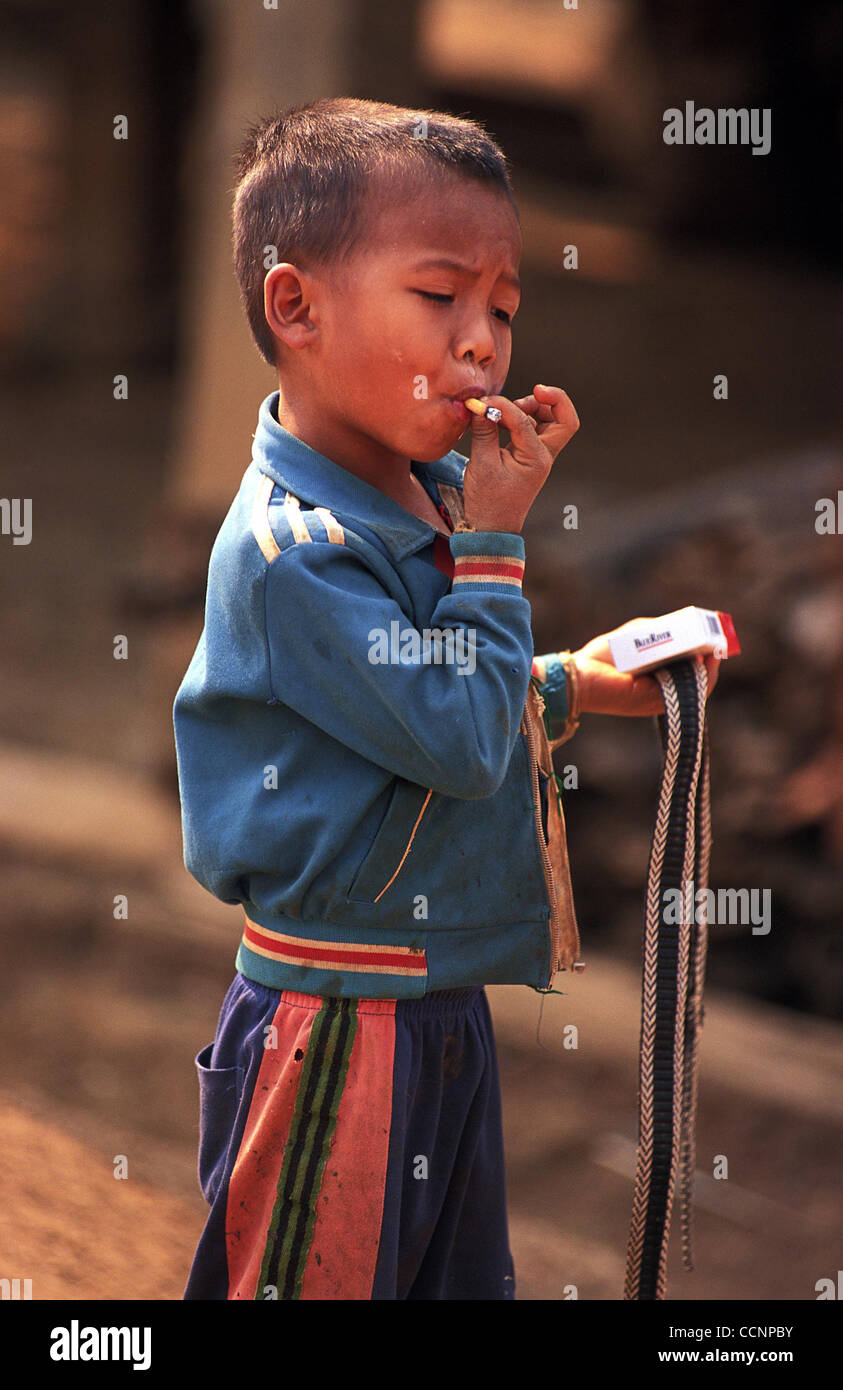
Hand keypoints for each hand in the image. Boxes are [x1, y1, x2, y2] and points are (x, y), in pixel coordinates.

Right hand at [462, 384, 578, 532]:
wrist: (491, 528)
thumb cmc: (487, 501)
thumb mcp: (481, 464)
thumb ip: (483, 431)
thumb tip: (479, 403)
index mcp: (537, 459)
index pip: (525, 419)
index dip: (501, 406)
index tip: (480, 404)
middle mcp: (544, 456)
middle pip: (565, 420)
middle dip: (552, 400)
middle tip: (533, 392)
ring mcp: (539, 456)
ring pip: (552, 422)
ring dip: (536, 408)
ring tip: (507, 409)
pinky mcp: (529, 456)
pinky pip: (536, 429)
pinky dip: (523, 417)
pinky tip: (502, 419)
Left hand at [572, 618, 721, 717]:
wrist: (579, 676)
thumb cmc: (602, 657)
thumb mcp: (635, 635)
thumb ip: (658, 630)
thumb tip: (683, 628)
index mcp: (658, 677)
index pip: (690, 669)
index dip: (704, 655)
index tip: (712, 638)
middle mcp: (662, 691)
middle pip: (698, 677)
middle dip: (711, 658)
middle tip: (718, 640)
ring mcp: (661, 699)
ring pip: (698, 687)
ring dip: (711, 667)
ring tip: (715, 648)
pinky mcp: (657, 703)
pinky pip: (688, 693)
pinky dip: (702, 676)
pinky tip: (706, 659)